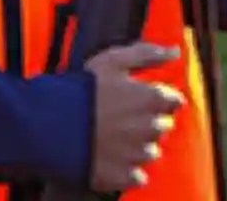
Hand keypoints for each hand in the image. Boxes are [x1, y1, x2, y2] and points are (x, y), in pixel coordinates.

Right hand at [85, 42, 186, 192]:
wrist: (52, 124)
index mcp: (152, 99)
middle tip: (117, 115)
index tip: (135, 97)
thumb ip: (146, 54)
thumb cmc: (82, 89)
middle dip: (145, 121)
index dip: (154, 98)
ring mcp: (139, 154)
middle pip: (161, 126)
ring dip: (135, 145)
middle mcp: (152, 128)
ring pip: (148, 151)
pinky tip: (107, 156)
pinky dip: (126, 168)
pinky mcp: (125, 175)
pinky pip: (135, 175)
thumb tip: (174, 51)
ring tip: (108, 135)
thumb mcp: (112, 60)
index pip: (173, 101)